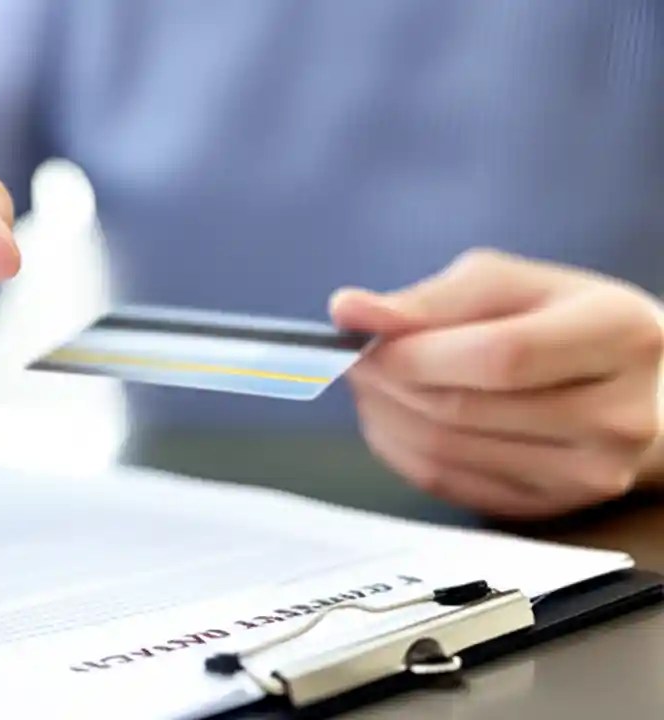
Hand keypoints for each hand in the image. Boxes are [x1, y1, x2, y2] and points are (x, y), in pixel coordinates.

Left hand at [331, 248, 663, 519]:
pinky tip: (396, 417)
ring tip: (374, 383)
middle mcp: (618, 414)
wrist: (634, 387)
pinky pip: (446, 483)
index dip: (415, 352)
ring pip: (445, 452)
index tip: (361, 339)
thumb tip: (350, 310)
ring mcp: (590, 473)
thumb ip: (430, 299)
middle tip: (354, 357)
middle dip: (388, 382)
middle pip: (464, 409)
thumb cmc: (564, 322)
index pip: (501, 356)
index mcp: (619, 333)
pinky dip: (400, 448)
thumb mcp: (509, 285)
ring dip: (385, 415)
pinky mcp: (551, 507)